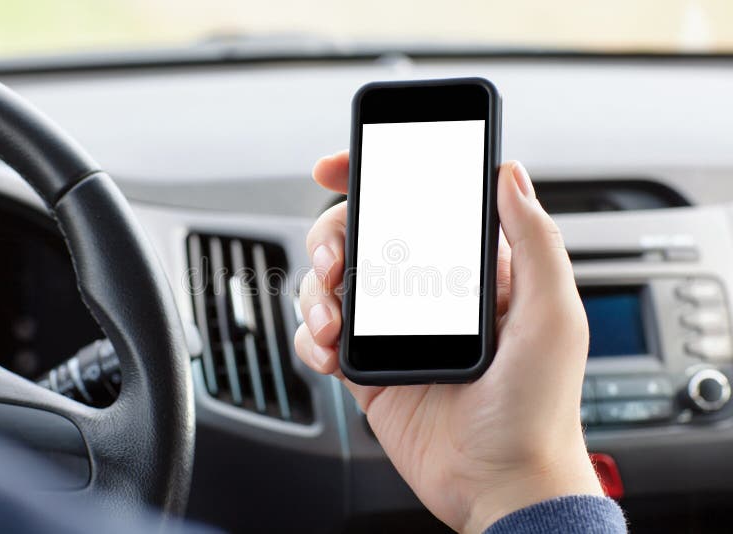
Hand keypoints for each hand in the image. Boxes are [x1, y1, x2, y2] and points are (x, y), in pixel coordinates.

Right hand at [294, 153, 603, 532]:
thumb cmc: (538, 408)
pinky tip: (331, 354)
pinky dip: (312, 337)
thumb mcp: (552, 317)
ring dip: (316, 293)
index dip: (374, 176)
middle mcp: (427, 292)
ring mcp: (393, 328)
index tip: (339, 166)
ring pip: (332, 282)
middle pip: (359, 235)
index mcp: (472, 270)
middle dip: (331, 237)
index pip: (419, 202)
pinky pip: (320, 334)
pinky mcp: (368, 366)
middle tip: (334, 263)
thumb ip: (536, 240)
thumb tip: (509, 174)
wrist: (500, 486)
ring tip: (334, 325)